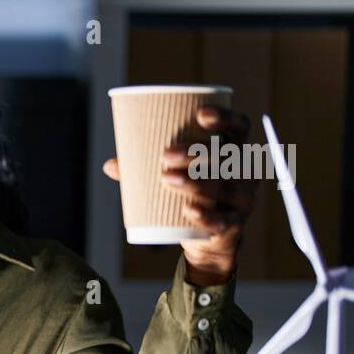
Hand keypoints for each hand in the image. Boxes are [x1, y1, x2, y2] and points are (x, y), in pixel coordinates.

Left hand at [103, 105, 255, 285]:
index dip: (225, 118)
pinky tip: (188, 211)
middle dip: (196, 153)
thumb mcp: (173, 178)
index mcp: (234, 151)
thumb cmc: (189, 195)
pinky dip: (206, 216)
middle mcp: (245, 172)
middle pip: (226, 157)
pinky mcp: (235, 225)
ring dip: (197, 182)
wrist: (207, 238)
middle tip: (165, 155)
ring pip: (225, 187)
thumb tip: (109, 165)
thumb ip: (144, 171)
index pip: (240, 127)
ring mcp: (244, 199)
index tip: (200, 115)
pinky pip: (223, 221)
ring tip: (167, 179)